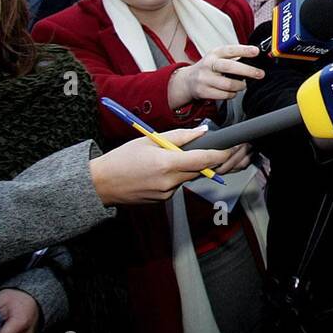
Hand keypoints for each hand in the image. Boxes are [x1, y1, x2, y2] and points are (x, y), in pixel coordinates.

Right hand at [89, 126, 246, 204]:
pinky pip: (177, 185)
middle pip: (199, 170)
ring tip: (166, 159)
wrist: (101, 184)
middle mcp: (169, 181)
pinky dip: (175, 177)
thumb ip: (179, 137)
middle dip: (205, 160)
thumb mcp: (150, 140)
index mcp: (167, 164)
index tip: (230, 148)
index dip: (220, 154)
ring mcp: (166, 193)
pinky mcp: (163, 200)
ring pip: (188, 178)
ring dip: (186, 168)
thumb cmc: (122, 159)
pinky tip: (158, 172)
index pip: (203, 160)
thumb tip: (202, 132)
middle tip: (203, 149)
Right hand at [169, 44, 263, 108]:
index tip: (256, 51)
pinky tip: (232, 91)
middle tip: (260, 74)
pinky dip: (232, 94)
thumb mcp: (218, 58)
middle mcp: (208, 65)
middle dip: (248, 71)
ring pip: (229, 84)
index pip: (230, 50)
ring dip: (240, 86)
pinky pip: (224, 95)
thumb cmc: (209, 68)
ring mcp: (205, 78)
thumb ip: (233, 58)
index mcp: (214, 54)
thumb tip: (255, 61)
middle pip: (230, 67)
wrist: (187, 81)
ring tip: (243, 85)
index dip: (244, 50)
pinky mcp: (203, 91)